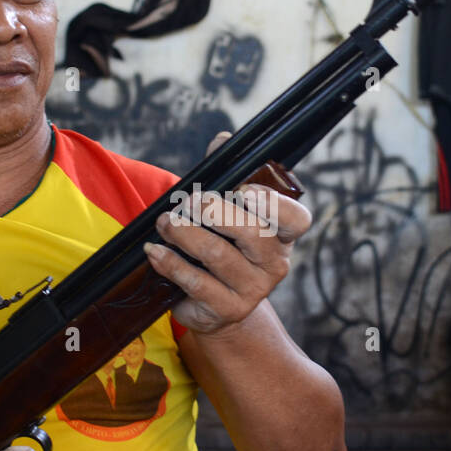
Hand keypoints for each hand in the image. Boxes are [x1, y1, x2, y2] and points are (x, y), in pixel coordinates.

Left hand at [144, 132, 311, 336]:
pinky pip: (197, 283)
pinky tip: (154, 251)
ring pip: (218, 256)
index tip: (243, 190)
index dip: (273, 203)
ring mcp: (254, 290)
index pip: (296, 218)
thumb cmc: (223, 246)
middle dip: (213, 211)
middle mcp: (275, 263)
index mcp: (282, 234)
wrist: (214, 304)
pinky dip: (171, 263)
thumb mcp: (227, 211)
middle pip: (250, 232)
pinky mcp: (228, 309)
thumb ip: (226, 174)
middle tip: (186, 201)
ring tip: (163, 222)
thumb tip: (223, 140)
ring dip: (184, 233)